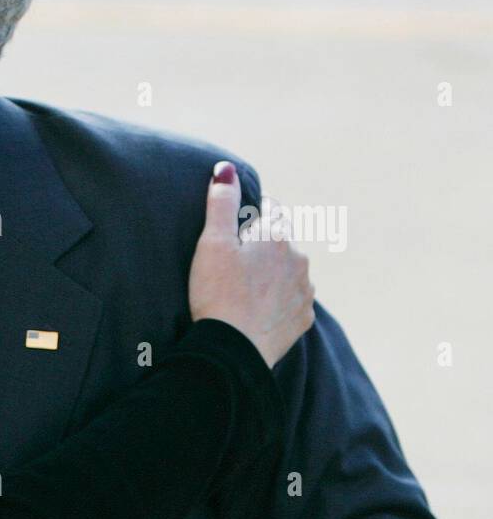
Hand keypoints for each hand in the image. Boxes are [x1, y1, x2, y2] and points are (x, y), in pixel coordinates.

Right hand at [189, 162, 314, 367]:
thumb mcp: (213, 243)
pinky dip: (279, 301)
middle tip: (235, 265)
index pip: (271, 209)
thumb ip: (222, 203)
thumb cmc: (218, 293)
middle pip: (281, 242)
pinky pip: (293, 301)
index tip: (236, 230)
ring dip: (273, 275)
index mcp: (277, 235)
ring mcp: (304, 290)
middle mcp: (299, 258)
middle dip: (263, 247)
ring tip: (246, 290)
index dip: (252, 215)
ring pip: (290, 271)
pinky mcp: (303, 318)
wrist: (233, 349)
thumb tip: (226, 169)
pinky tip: (258, 310)